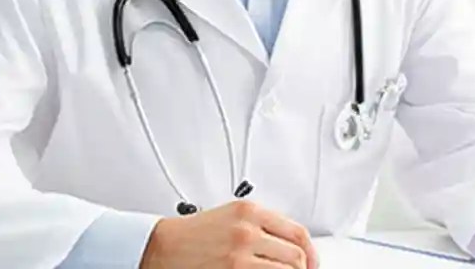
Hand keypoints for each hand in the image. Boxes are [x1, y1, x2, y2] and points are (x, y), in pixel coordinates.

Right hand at [140, 200, 318, 268]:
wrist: (162, 246)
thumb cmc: (193, 234)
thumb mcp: (231, 217)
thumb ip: (261, 226)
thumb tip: (289, 245)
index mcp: (250, 211)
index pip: (298, 233)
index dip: (311, 253)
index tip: (312, 264)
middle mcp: (248, 231)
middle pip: (296, 256)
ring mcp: (240, 254)